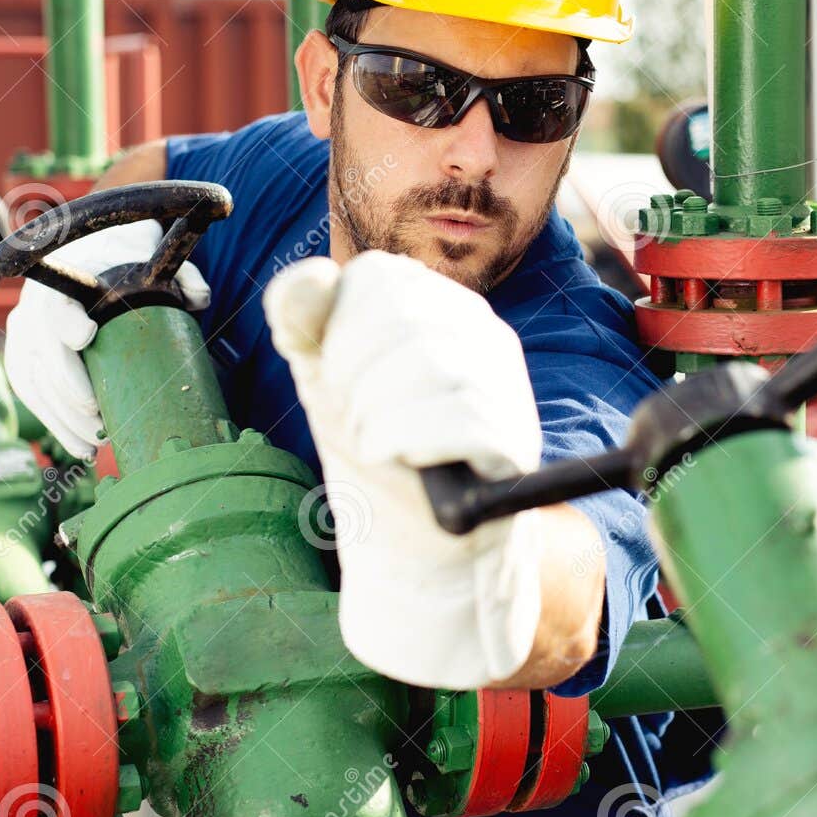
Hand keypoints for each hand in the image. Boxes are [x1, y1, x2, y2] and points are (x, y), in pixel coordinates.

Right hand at [4, 218, 209, 458]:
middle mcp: (36, 305)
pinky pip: (30, 393)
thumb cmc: (127, 265)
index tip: (87, 337)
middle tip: (101, 423)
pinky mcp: (21, 356)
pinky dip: (53, 423)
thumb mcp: (155, 263)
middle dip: (70, 395)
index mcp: (67, 279)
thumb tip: (199, 299)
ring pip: (34, 382)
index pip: (56, 302)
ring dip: (62, 420)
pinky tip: (80, 447)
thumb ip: (184, 276)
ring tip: (96, 445)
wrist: (91, 256)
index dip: (65, 322)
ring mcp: (24, 332)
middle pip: (43, 355)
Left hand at [263, 251, 544, 689]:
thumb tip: (313, 273)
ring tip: (383, 446)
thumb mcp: (322, 375)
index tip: (341, 380)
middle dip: (354, 379)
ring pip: (427, 366)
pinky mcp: (514, 437)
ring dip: (377, 418)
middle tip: (362, 422)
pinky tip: (408, 463)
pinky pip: (453, 418)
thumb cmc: (373, 450)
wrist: (414, 543)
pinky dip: (406, 445)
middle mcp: (481, 329)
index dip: (339, 333)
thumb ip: (303, 318)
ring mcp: (505, 382)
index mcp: (435, 302)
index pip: (376, 278)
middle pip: (399, 318)